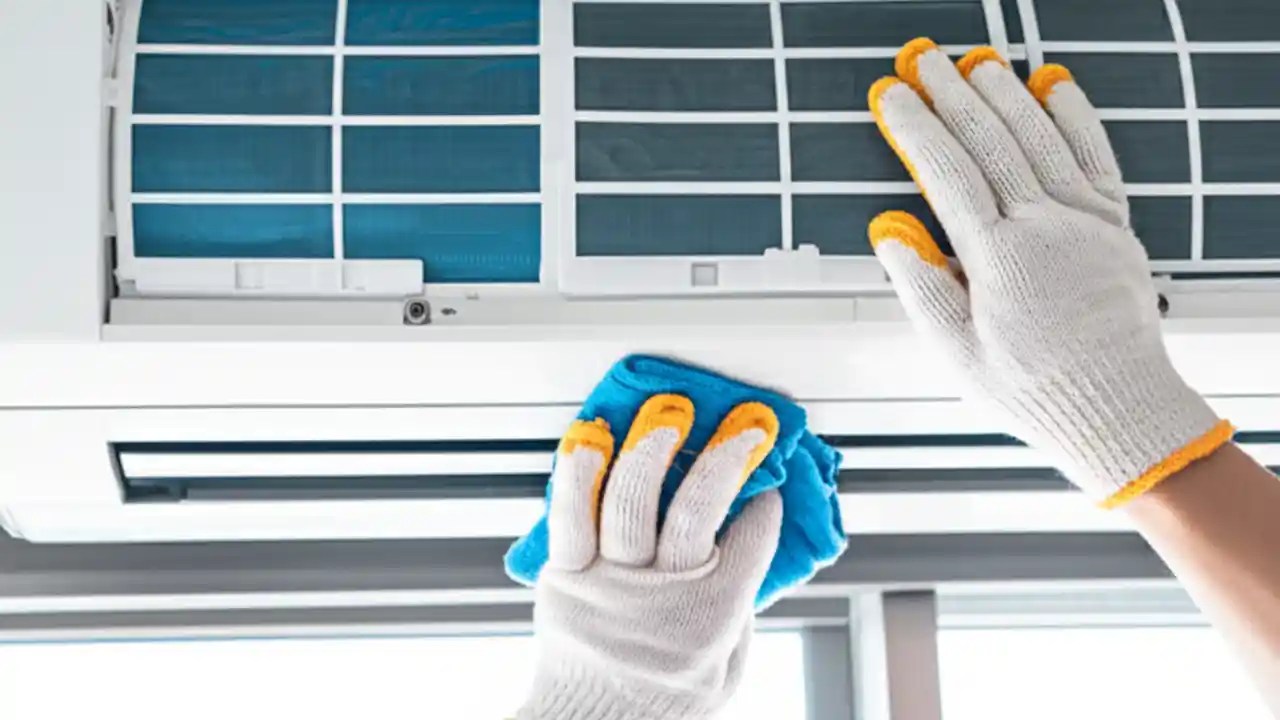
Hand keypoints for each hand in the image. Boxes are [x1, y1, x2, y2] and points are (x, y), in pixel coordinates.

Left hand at [518, 396, 783, 719]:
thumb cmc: (662, 700)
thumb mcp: (726, 670)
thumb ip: (740, 612)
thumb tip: (749, 548)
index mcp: (710, 618)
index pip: (750, 543)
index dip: (764, 507)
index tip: (770, 483)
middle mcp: (660, 594)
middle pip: (694, 512)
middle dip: (725, 460)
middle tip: (744, 428)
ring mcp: (608, 581)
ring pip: (629, 503)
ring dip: (651, 451)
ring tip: (670, 415)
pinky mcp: (565, 576)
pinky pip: (568, 519)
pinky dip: (577, 476)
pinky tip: (590, 439)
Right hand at [867, 39, 1230, 507]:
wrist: (1118, 408)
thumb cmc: (1034, 388)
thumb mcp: (957, 353)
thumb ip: (921, 286)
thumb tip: (889, 232)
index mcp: (998, 258)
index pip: (946, 172)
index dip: (916, 128)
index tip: (892, 97)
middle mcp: (1045, 227)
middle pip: (990, 141)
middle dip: (951, 94)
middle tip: (923, 60)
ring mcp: (1085, 221)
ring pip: (1040, 138)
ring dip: (1005, 94)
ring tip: (976, 63)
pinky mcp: (1115, 226)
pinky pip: (1096, 157)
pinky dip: (1076, 117)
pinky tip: (1054, 87)